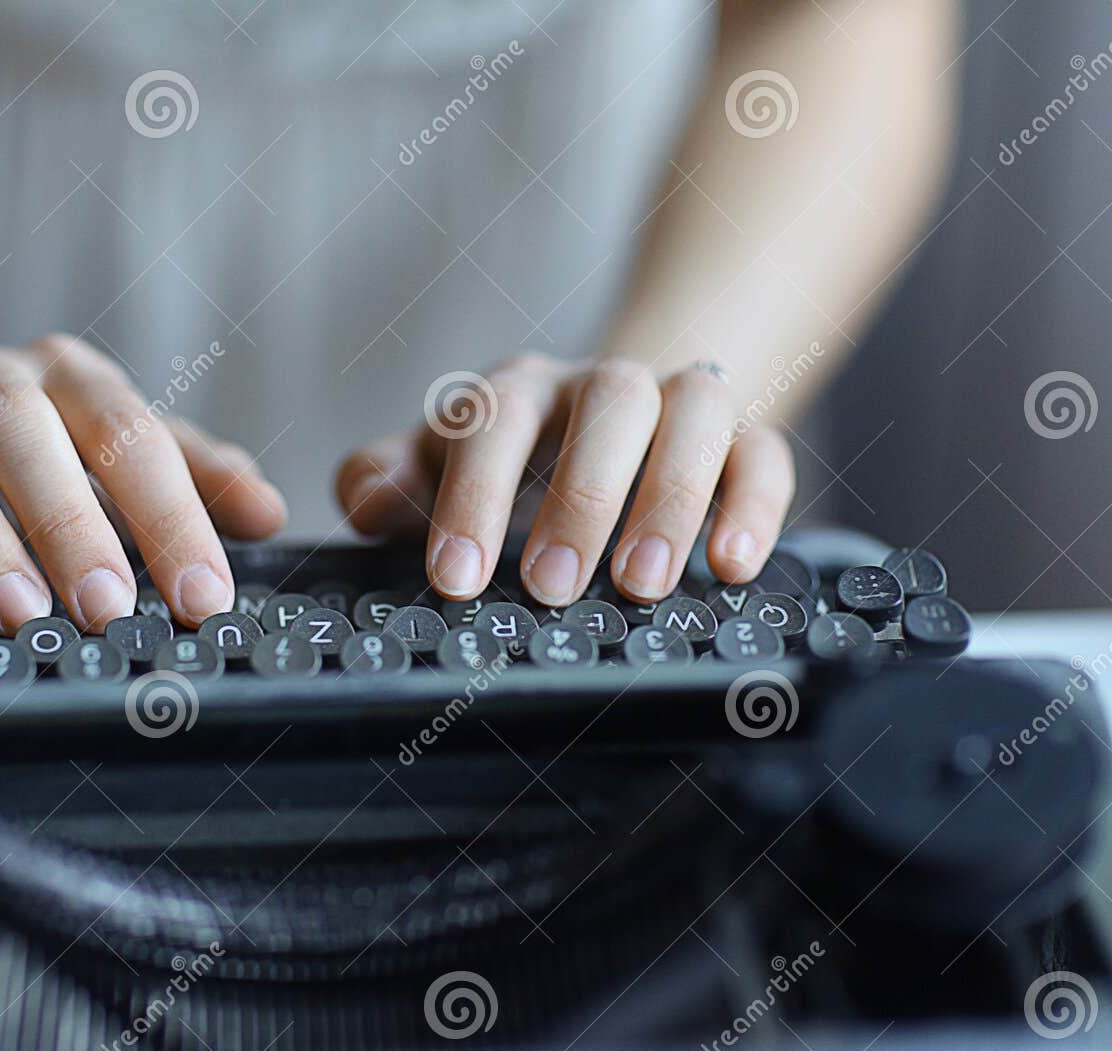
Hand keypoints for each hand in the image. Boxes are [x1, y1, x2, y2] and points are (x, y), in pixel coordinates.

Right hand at [0, 336, 285, 633]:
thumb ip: (195, 478)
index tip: (205, 598)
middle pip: (24, 429)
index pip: (130, 435)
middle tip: (108, 610)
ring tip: (17, 612)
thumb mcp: (121, 454)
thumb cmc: (38, 450)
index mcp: (70, 378)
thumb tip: (269, 513)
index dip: (172, 518)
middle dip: (70, 522)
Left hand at [334, 355, 793, 605]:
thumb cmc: (514, 465)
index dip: (472, 497)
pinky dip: (754, 506)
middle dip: (579, 499)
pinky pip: (764, 453)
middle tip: (549, 588)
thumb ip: (389, 479)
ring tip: (641, 586)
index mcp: (518, 390)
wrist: (620, 423)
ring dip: (671, 498)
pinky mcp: (745, 437)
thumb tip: (363, 503)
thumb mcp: (439, 469)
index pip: (493, 419)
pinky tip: (732, 567)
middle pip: (606, 407)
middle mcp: (601, 385)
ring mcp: (678, 404)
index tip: (456, 577)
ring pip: (694, 414)